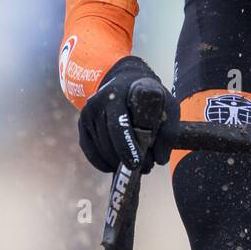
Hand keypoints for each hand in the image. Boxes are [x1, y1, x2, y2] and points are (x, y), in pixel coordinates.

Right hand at [78, 56, 178, 173]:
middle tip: (144, 169)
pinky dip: (103, 163)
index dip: (127, 146)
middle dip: (125, 159)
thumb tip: (160, 159)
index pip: (119, 125)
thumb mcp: (167, 104)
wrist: (123, 80)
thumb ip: (168, 130)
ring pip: (100, 148)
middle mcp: (98, 101)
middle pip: (108, 141)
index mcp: (118, 94)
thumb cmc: (148, 97)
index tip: (138, 163)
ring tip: (136, 167)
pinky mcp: (82, 124)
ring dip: (117, 163)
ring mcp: (87, 112)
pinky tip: (117, 166)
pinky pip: (90, 151)